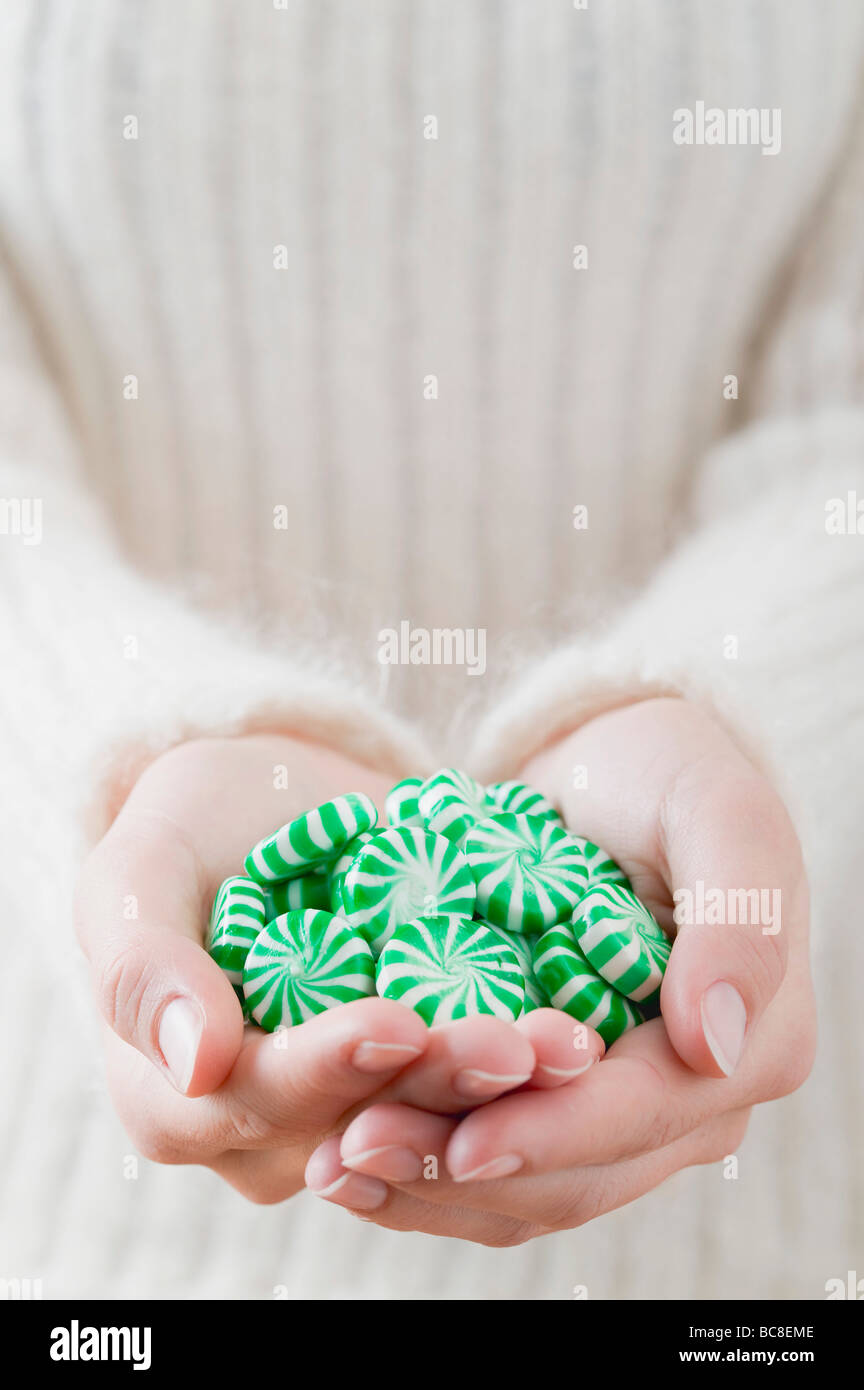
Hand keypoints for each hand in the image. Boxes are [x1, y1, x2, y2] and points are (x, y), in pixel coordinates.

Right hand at [75, 734, 586, 1203]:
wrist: (274, 803)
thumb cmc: (192, 829)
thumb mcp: (140, 868)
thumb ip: (141, 958)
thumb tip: (194, 1063)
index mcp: (173, 1100)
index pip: (252, 1102)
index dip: (325, 1070)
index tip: (396, 1021)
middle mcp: (264, 1132)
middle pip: (355, 1126)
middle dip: (442, 1087)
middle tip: (525, 1045)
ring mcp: (348, 1114)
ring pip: (429, 1121)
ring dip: (504, 1091)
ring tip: (570, 1043)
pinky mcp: (416, 1082)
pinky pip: (472, 1090)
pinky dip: (525, 1066)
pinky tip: (580, 1032)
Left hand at [306, 698, 815, 1243]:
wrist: (612, 769)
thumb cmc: (668, 776)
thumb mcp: (719, 814)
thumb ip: (738, 922)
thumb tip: (713, 1045)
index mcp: (754, 1044)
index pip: (647, 1112)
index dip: (556, 1133)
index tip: (465, 1142)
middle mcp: (697, 1100)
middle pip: (579, 1171)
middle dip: (467, 1171)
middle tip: (356, 1151)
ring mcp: (625, 1110)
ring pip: (530, 1185)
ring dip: (429, 1185)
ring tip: (334, 1164)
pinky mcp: (559, 1099)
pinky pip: (496, 1156)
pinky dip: (424, 1167)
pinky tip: (344, 1157)